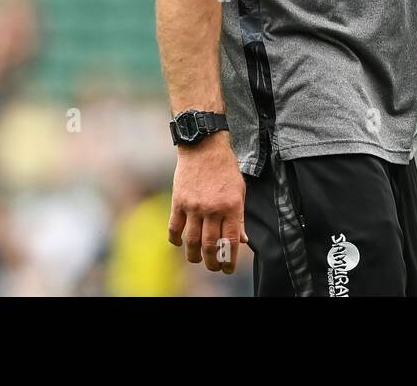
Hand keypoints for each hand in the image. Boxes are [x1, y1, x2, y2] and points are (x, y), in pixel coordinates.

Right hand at [167, 132, 249, 273]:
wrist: (204, 147)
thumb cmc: (225, 169)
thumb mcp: (239, 191)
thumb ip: (239, 217)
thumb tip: (242, 241)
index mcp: (232, 206)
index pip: (230, 241)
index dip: (230, 260)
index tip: (229, 269)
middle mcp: (213, 209)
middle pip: (210, 246)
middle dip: (213, 263)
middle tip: (214, 268)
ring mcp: (194, 206)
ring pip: (191, 241)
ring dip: (194, 256)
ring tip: (198, 260)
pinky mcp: (178, 202)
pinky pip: (174, 228)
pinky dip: (176, 240)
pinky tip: (179, 244)